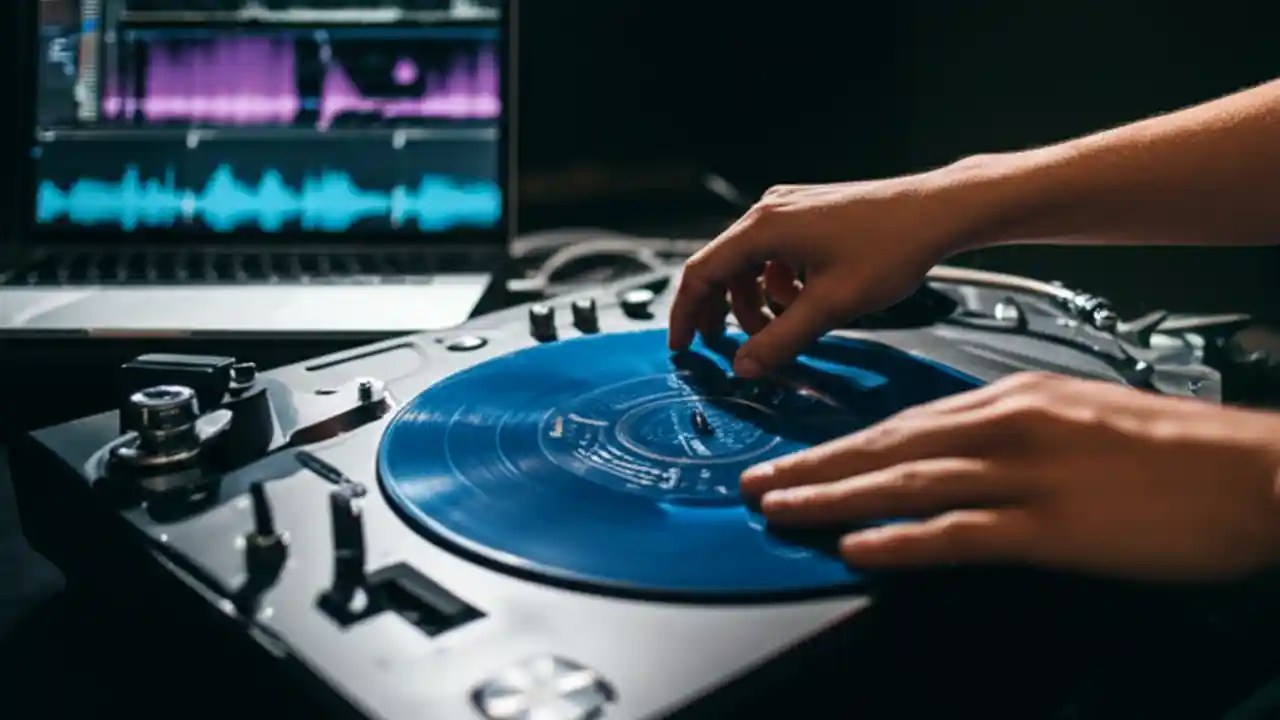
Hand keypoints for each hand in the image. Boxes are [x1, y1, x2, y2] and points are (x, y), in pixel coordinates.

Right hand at [669, 162, 1002, 377]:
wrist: (936, 212)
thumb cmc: (889, 249)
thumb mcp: (829, 306)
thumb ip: (780, 341)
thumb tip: (743, 367)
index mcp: (764, 227)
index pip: (701, 272)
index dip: (686, 314)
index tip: (682, 347)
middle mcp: (769, 211)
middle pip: (723, 268)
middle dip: (720, 312)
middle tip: (720, 347)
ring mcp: (789, 210)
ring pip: (750, 264)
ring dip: (755, 303)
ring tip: (777, 332)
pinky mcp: (809, 214)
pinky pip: (775, 255)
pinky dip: (778, 285)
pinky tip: (803, 304)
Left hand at [740, 372, 1279, 582]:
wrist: (1256, 471)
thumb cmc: (1178, 451)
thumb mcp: (1080, 420)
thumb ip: (1015, 434)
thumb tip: (960, 455)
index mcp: (1015, 399)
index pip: (907, 420)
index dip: (845, 443)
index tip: (801, 455)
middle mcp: (1009, 427)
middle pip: (890, 446)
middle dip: (817, 465)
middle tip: (760, 481)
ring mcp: (1027, 476)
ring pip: (907, 484)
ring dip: (834, 498)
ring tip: (781, 508)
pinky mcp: (1052, 526)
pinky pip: (961, 534)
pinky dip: (903, 541)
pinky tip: (860, 546)